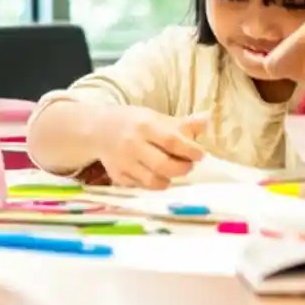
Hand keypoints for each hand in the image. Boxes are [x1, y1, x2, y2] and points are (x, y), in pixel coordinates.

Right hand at [92, 107, 206, 189]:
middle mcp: (132, 144)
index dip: (190, 150)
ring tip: (171, 171)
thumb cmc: (132, 122)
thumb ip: (181, 123)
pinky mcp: (117, 176)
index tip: (200, 155)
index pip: (171, 141)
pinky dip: (152, 184)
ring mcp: (123, 163)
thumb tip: (207, 120)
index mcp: (145, 125)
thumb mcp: (155, 117)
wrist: (97, 129)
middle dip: (182, 168)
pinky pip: (141, 187)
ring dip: (168, 179)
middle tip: (187, 165)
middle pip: (163, 165)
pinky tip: (155, 175)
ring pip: (153, 181)